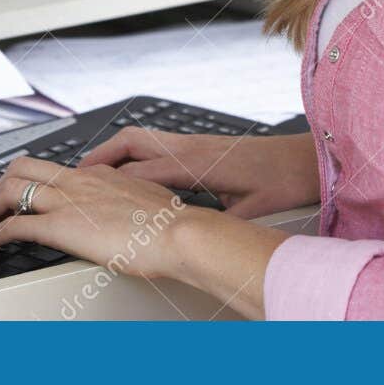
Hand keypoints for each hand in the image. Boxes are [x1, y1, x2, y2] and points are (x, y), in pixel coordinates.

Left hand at [0, 155, 197, 279]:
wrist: (178, 232)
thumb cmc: (170, 226)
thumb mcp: (148, 203)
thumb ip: (130, 203)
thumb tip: (132, 213)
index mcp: (99, 175)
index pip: (55, 169)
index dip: (33, 180)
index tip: (27, 194)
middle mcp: (79, 180)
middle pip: (23, 167)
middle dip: (2, 184)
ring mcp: (68, 201)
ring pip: (10, 189)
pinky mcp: (60, 226)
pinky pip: (13, 227)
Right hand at [76, 127, 318, 218]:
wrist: (307, 157)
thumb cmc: (284, 181)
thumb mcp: (251, 212)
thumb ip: (221, 226)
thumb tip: (199, 247)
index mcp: (198, 164)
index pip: (141, 173)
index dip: (110, 185)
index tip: (83, 195)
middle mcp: (192, 147)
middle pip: (132, 142)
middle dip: (100, 156)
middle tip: (75, 175)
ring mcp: (195, 142)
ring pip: (143, 138)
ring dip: (115, 151)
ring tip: (93, 172)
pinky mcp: (202, 144)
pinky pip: (157, 143)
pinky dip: (135, 153)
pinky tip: (131, 172)